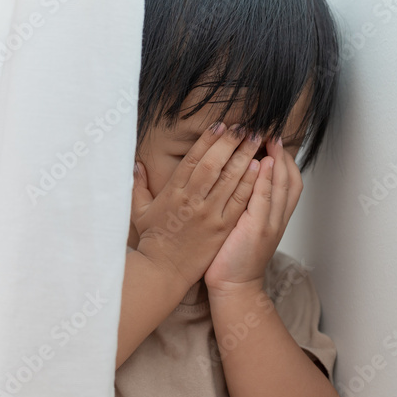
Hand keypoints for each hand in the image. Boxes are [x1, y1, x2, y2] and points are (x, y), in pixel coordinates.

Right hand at [130, 124, 262, 290]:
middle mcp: (192, 200)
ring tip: (256, 139)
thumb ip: (138, 185)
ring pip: (230, 179)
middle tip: (245, 126)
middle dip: (231, 142)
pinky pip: (240, 200)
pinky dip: (251, 182)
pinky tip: (260, 167)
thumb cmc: (154, 240)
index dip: (208, 140)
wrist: (164, 271)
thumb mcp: (140, 210)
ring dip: (245, 156)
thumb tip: (136, 163)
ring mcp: (209, 214)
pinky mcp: (223, 228)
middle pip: (214, 164)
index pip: (193, 159)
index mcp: (173, 192)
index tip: (221, 124)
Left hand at [204, 135, 302, 297]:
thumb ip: (248, 203)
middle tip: (273, 132)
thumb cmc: (232, 256)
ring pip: (281, 185)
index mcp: (275, 216)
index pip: (289, 181)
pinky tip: (262, 163)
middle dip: (283, 154)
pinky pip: (265, 199)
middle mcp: (278, 218)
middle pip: (290, 179)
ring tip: (269, 139)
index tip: (274, 139)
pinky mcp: (257, 230)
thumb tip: (243, 177)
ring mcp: (270, 224)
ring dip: (277, 160)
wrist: (233, 287)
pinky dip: (267, 180)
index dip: (285, 159)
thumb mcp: (244, 225)